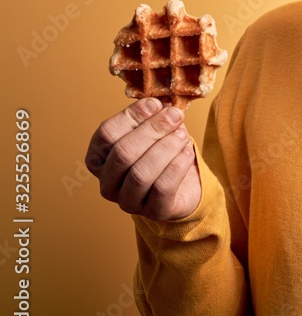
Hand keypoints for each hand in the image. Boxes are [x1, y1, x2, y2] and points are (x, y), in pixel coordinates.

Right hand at [86, 98, 201, 220]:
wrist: (185, 185)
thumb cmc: (163, 153)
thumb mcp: (156, 130)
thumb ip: (154, 116)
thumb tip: (159, 104)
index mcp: (99, 159)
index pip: (106, 134)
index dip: (131, 116)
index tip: (155, 104)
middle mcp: (107, 183)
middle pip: (123, 152)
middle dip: (152, 130)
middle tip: (175, 115)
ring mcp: (128, 201)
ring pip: (141, 173)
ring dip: (166, 148)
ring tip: (183, 135)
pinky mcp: (153, 212)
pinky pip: (162, 188)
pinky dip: (177, 165)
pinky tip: (187, 152)